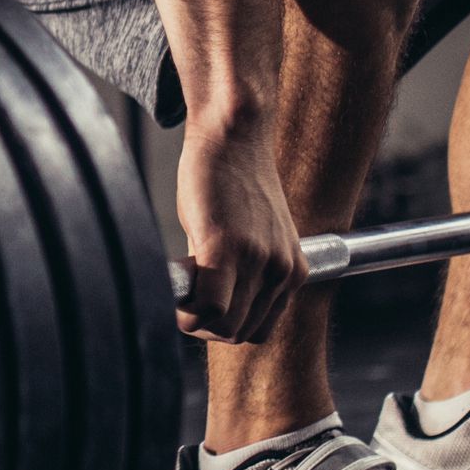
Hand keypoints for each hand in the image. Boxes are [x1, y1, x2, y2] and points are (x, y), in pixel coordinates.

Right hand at [173, 122, 305, 344]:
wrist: (233, 136)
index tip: (204, 303)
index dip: (225, 324)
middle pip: (239, 333)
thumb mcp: (251, 236)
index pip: (259, 330)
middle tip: (185, 295)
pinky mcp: (226, 248)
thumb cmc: (233, 180)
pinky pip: (207, 305)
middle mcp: (281, 270)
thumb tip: (209, 306)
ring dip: (193, 316)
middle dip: (206, 324)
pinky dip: (185, 306)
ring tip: (181, 285)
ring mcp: (257, 260)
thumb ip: (241, 273)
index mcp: (292, 270)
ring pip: (223, 325)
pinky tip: (176, 279)